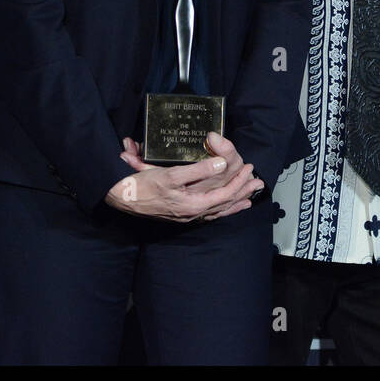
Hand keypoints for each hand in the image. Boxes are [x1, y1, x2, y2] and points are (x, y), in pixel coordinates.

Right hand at [106, 132, 262, 221]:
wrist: (121, 198)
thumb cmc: (143, 186)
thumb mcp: (171, 175)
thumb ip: (198, 170)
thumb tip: (222, 164)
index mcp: (192, 205)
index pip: (224, 195)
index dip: (238, 182)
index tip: (249, 169)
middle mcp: (193, 214)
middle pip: (225, 205)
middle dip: (242, 192)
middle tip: (258, 182)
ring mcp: (187, 216)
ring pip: (218, 212)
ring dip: (235, 203)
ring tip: (250, 198)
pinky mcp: (181, 214)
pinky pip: (208, 215)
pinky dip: (221, 210)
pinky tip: (225, 208)